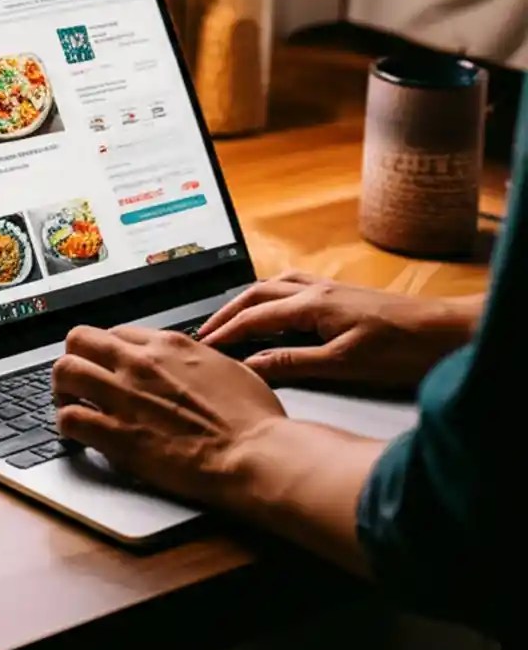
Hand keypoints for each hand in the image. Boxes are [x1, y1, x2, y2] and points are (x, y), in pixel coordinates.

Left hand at [52, 325, 286, 506]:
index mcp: (167, 345)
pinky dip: (66, 424)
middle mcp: (138, 364)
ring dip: (62, 388)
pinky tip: (76, 432)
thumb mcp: (227, 367)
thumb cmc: (252, 418)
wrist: (252, 453)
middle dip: (74, 357)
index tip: (106, 365)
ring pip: (64, 372)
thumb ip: (195, 359)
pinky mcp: (116, 434)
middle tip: (78, 378)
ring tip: (69, 402)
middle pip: (78, 340)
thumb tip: (186, 362)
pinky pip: (69, 418)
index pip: (115, 332)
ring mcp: (124, 397)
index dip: (106, 350)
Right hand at [198, 272, 481, 388]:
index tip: (203, 347)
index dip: (225, 333)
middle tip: (205, 331)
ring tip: (230, 316)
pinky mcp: (343, 294)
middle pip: (257, 293)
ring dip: (247, 299)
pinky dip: (272, 294)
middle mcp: (317, 289)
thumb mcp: (341, 364)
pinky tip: (274, 305)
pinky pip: (294, 285)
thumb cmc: (401, 349)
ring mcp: (331, 288)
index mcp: (312, 305)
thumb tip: (251, 365)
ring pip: (275, 285)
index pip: (254, 317)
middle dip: (227, 311)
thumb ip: (292, 362)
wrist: (445, 332)